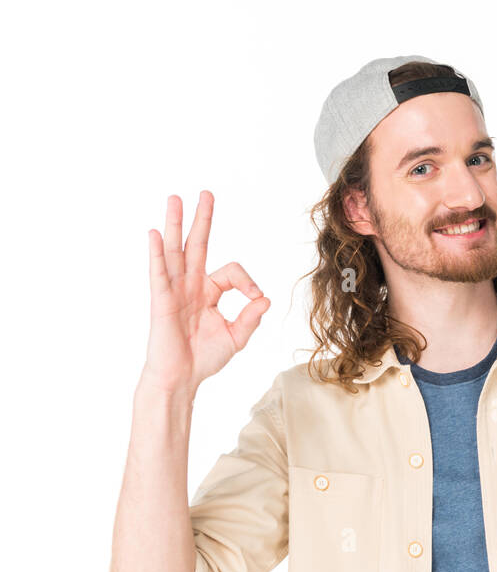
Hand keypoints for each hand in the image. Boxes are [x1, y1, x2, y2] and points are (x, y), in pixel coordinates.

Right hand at [139, 191, 270, 395]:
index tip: (256, 299)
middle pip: (196, 245)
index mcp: (209, 291)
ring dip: (175, 224)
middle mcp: (191, 285)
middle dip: (202, 219)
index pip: (231, 271)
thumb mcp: (236, 336)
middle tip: (206, 193)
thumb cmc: (204, 358)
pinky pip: (159, 273)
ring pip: (176, 251)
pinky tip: (154, 234)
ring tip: (175, 199)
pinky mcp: (162, 301)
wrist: (182, 378)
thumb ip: (251, 317)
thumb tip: (266, 299)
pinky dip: (157, 254)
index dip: (248, 283)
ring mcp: (175, 290)